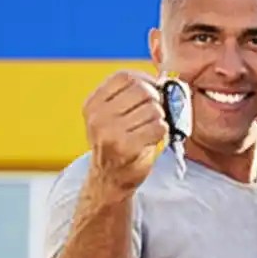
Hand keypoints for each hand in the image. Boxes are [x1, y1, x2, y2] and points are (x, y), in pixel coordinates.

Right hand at [83, 70, 168, 193]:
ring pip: (153, 109)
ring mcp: (110, 132)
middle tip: (156, 112)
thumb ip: (129, 95)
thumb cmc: (118, 143)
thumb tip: (164, 79)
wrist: (109, 180)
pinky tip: (152, 139)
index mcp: (93, 104)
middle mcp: (97, 117)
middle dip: (156, 100)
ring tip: (150, 129)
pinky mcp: (126, 148)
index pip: (124, 77)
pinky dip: (162, 131)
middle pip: (142, 90)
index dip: (145, 80)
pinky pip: (158, 127)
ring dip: (160, 119)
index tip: (153, 90)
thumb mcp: (111, 115)